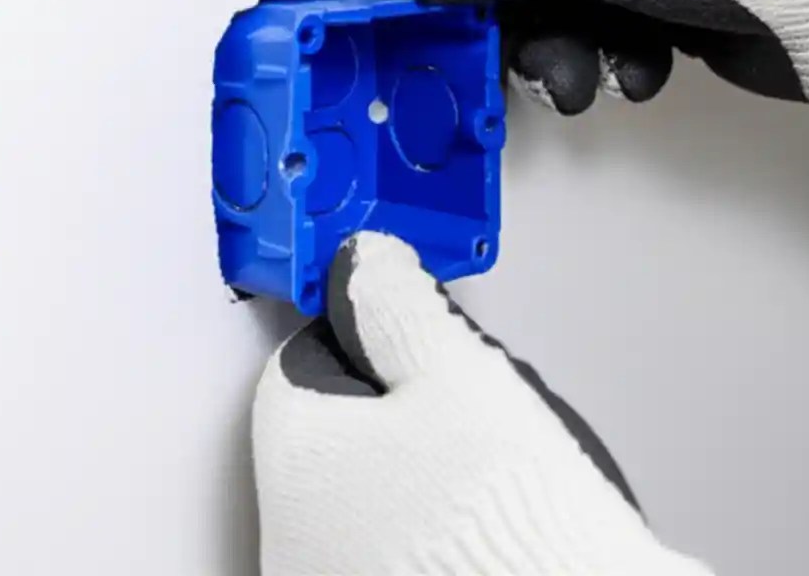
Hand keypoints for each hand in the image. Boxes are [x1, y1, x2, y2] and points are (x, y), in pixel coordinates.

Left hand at [253, 233, 708, 574]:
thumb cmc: (517, 516)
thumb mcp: (463, 373)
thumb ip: (402, 304)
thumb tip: (369, 263)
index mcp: (297, 457)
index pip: (306, 358)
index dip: (376, 336)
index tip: (420, 339)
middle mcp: (292, 535)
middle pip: (334, 430)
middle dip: (398, 407)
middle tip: (469, 416)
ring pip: (362, 492)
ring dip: (411, 469)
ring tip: (485, 480)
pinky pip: (385, 545)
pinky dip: (421, 526)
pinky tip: (478, 526)